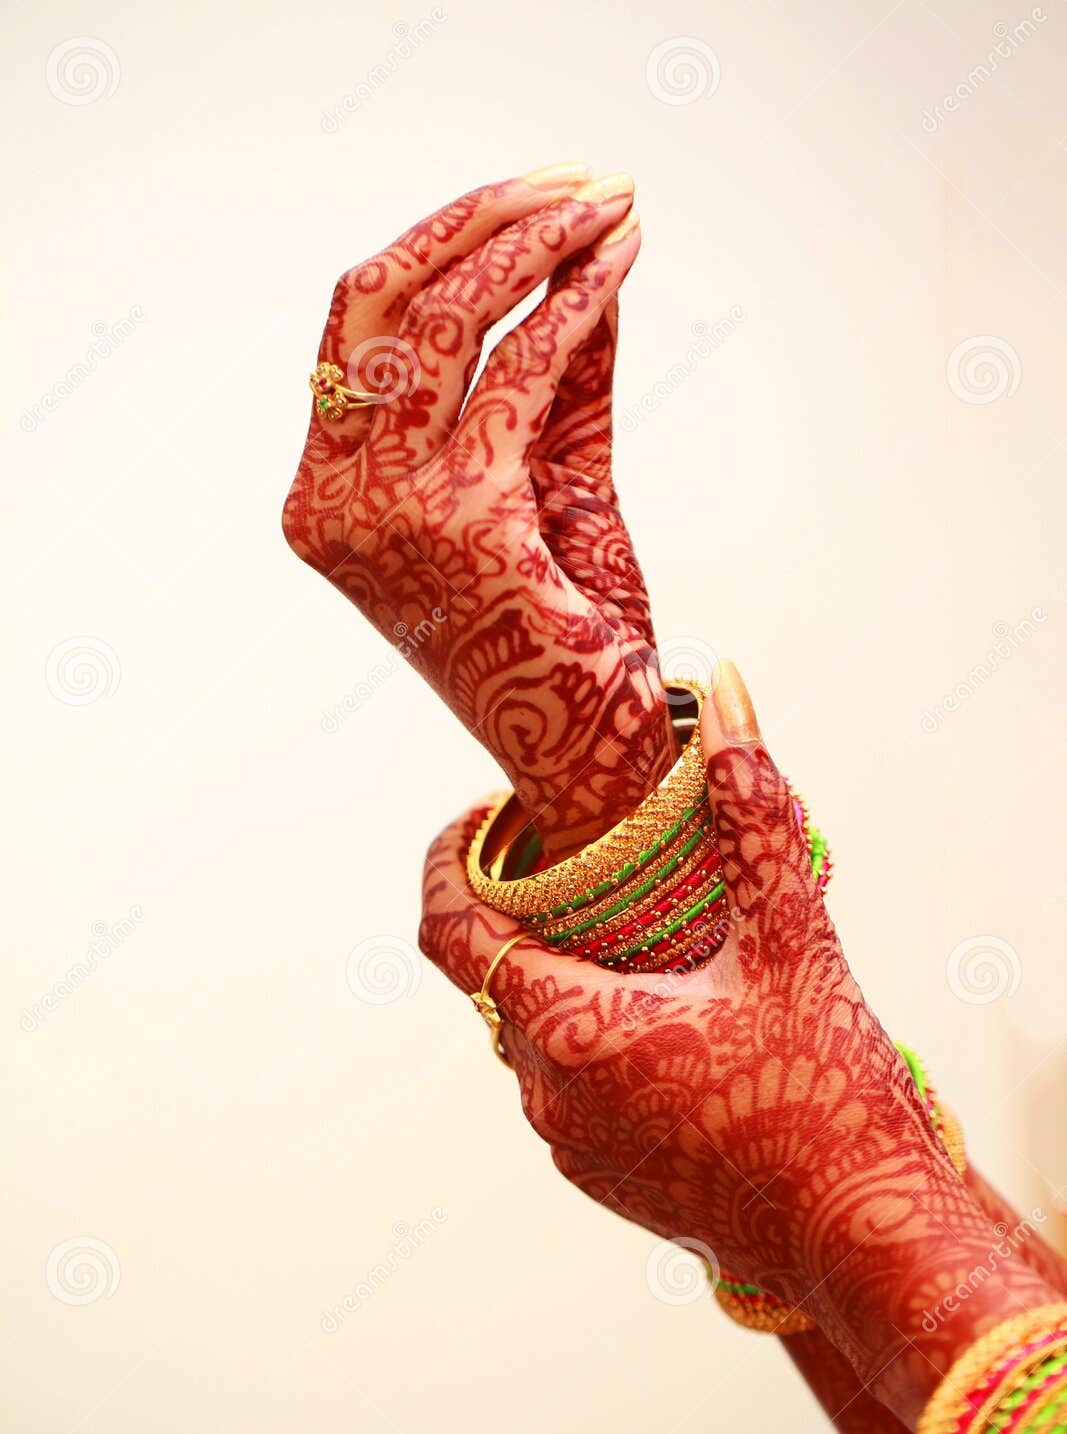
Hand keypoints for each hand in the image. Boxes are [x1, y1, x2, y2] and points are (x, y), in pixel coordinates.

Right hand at [282, 167, 674, 859]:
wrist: (590, 747)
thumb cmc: (565, 626)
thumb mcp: (551, 477)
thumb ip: (555, 375)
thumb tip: (583, 257)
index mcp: (329, 492)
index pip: (360, 323)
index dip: (442, 239)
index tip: (535, 196)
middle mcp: (334, 500)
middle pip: (385, 299)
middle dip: (488, 220)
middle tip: (581, 180)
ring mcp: (383, 514)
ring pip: (444, 322)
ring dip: (537, 246)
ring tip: (610, 205)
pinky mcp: (457, 523)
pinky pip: (515, 376)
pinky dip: (573, 308)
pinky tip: (619, 267)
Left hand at [419, 662, 1056, 1419]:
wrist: (860, 1238)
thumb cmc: (828, 1093)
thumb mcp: (792, 938)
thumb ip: (751, 809)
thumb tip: (722, 695)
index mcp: (572, 1026)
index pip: (450, 928)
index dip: (449, 858)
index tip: (486, 816)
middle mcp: (546, 1090)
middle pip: (491, 973)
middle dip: (521, 907)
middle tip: (583, 856)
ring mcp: (566, 1141)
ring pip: (528, 1029)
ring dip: (561, 973)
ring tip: (640, 933)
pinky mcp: (597, 1175)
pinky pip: (561, 1082)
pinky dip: (587, 1032)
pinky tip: (667, 1016)